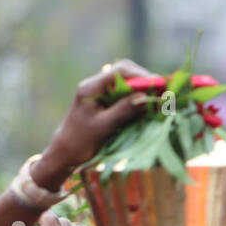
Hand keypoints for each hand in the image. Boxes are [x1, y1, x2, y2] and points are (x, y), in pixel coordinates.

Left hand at [39, 60, 154, 185]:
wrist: (64, 154)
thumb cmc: (80, 142)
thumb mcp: (104, 126)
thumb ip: (123, 110)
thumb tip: (145, 97)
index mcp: (91, 87)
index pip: (120, 71)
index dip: (141, 75)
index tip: (158, 85)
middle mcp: (95, 85)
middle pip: (125, 74)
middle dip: (144, 81)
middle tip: (162, 92)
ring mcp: (99, 93)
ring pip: (126, 84)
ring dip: (141, 90)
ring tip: (158, 100)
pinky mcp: (103, 102)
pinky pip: (123, 94)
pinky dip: (136, 99)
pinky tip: (146, 107)